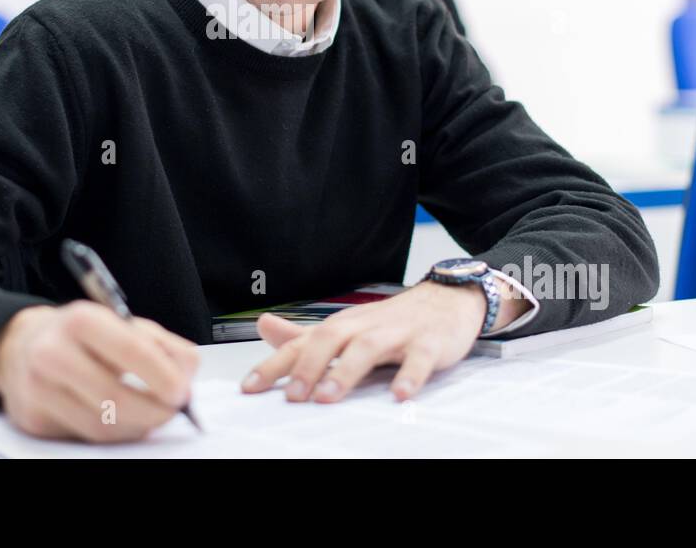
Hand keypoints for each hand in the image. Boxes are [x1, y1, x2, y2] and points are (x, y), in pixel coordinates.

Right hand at [0, 302, 198, 442]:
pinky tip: (123, 421)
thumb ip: (161, 344)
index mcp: (81, 320)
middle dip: (154, 411)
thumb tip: (187, 375)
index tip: (183, 392)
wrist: (21, 345)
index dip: (163, 376)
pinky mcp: (32, 419)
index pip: (131, 350)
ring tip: (151, 416)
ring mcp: (38, 389)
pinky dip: (113, 434)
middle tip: (174, 411)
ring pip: (100, 426)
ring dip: (136, 427)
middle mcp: (52, 353)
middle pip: (114, 398)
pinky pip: (84, 437)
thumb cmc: (81, 334)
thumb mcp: (120, 322)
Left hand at [240, 281, 486, 403]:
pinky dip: (410, 375)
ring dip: (346, 371)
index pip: (302, 343)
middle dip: (308, 366)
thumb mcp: (346, 327)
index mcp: (342, 326)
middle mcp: (364, 326)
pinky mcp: (429, 343)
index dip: (274, 364)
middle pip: (330, 339)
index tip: (250, 387)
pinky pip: (419, 359)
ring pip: (368, 348)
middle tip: (291, 395)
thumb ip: (305, 335)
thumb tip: (264, 327)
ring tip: (328, 396)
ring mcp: (397, 333)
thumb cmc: (391, 321)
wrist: (446, 299)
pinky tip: (401, 395)